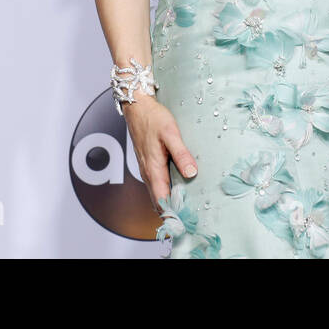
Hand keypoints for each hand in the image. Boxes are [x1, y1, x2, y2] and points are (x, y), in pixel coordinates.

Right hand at [120, 94, 197, 210]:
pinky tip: (175, 191)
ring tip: (185, 210)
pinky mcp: (147, 164)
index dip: (172, 213)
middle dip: (171, 212)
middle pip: (158, 201)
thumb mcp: (171, 133)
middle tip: (188, 220)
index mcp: (153, 168)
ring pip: (156, 193)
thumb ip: (181, 154)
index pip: (162, 200)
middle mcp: (148, 172)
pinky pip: (155, 185)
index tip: (185, 222)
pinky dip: (164, 193)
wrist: (137, 107)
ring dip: (168, 203)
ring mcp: (146, 169)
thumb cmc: (154, 118)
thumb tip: (191, 173)